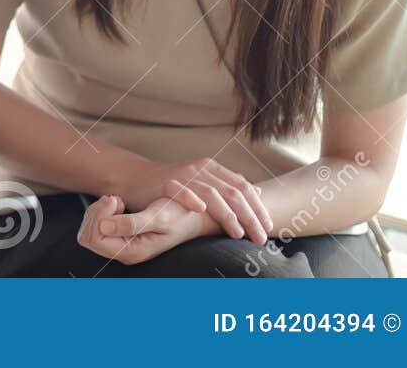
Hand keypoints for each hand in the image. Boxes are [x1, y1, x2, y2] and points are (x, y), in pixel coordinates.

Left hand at [77, 195, 207, 264]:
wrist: (191, 218)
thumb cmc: (178, 216)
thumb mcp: (159, 217)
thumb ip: (132, 224)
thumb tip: (104, 227)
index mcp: (131, 251)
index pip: (95, 238)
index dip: (99, 216)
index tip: (116, 200)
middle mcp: (123, 252)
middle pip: (87, 236)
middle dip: (97, 213)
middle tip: (116, 200)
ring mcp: (120, 246)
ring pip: (88, 230)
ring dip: (99, 211)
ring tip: (118, 201)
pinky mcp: (119, 238)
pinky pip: (96, 226)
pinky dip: (102, 212)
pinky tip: (118, 206)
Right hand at [125, 157, 270, 243]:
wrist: (137, 180)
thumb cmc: (175, 188)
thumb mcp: (204, 184)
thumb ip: (228, 187)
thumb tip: (258, 192)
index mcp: (214, 169)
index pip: (243, 187)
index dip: (258, 207)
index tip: (268, 228)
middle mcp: (202, 169)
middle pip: (233, 192)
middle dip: (250, 216)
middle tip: (260, 238)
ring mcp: (183, 175)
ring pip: (212, 193)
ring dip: (228, 215)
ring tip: (238, 234)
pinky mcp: (165, 182)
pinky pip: (180, 189)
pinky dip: (191, 198)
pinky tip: (201, 209)